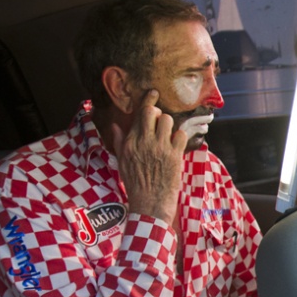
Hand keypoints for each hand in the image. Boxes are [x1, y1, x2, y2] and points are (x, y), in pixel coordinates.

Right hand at [112, 90, 186, 223]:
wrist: (150, 203)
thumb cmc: (135, 184)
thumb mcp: (121, 162)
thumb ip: (119, 141)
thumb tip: (115, 126)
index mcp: (130, 142)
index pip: (140, 113)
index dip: (148, 100)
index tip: (153, 93)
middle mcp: (145, 142)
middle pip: (154, 113)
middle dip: (158, 112)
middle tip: (158, 120)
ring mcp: (161, 148)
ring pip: (169, 121)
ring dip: (168, 124)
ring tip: (166, 135)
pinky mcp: (175, 156)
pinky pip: (181, 135)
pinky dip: (179, 137)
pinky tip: (174, 145)